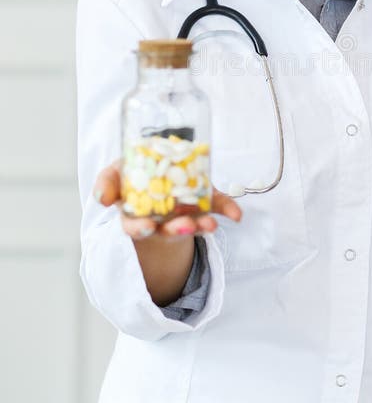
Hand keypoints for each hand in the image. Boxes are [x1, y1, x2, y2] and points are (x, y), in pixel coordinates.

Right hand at [92, 158, 242, 240]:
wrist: (156, 171)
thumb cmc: (132, 176)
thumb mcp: (114, 174)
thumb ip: (107, 183)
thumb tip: (102, 198)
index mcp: (135, 214)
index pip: (134, 227)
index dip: (141, 229)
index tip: (149, 228)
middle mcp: (161, 220)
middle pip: (167, 231)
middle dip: (177, 230)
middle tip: (185, 227)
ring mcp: (183, 213)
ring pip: (192, 224)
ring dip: (201, 225)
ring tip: (210, 225)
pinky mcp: (202, 204)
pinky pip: (216, 207)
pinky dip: (228, 209)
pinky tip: (236, 214)